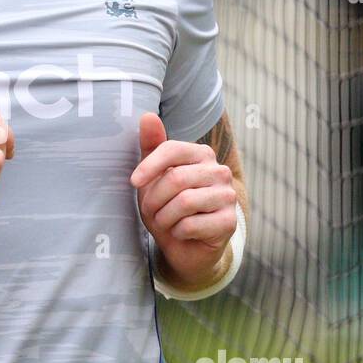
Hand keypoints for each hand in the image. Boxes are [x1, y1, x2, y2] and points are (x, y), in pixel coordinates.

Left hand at [129, 113, 236, 287]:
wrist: (185, 247)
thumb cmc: (167, 206)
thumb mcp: (153, 178)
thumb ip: (152, 147)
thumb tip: (147, 116)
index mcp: (201, 154)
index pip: (173, 149)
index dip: (149, 166)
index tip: (133, 182)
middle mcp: (219, 171)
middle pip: (176, 178)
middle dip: (154, 200)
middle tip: (151, 211)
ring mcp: (228, 196)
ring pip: (184, 202)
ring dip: (164, 217)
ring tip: (165, 221)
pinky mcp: (229, 222)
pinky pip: (191, 225)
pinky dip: (177, 232)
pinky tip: (181, 232)